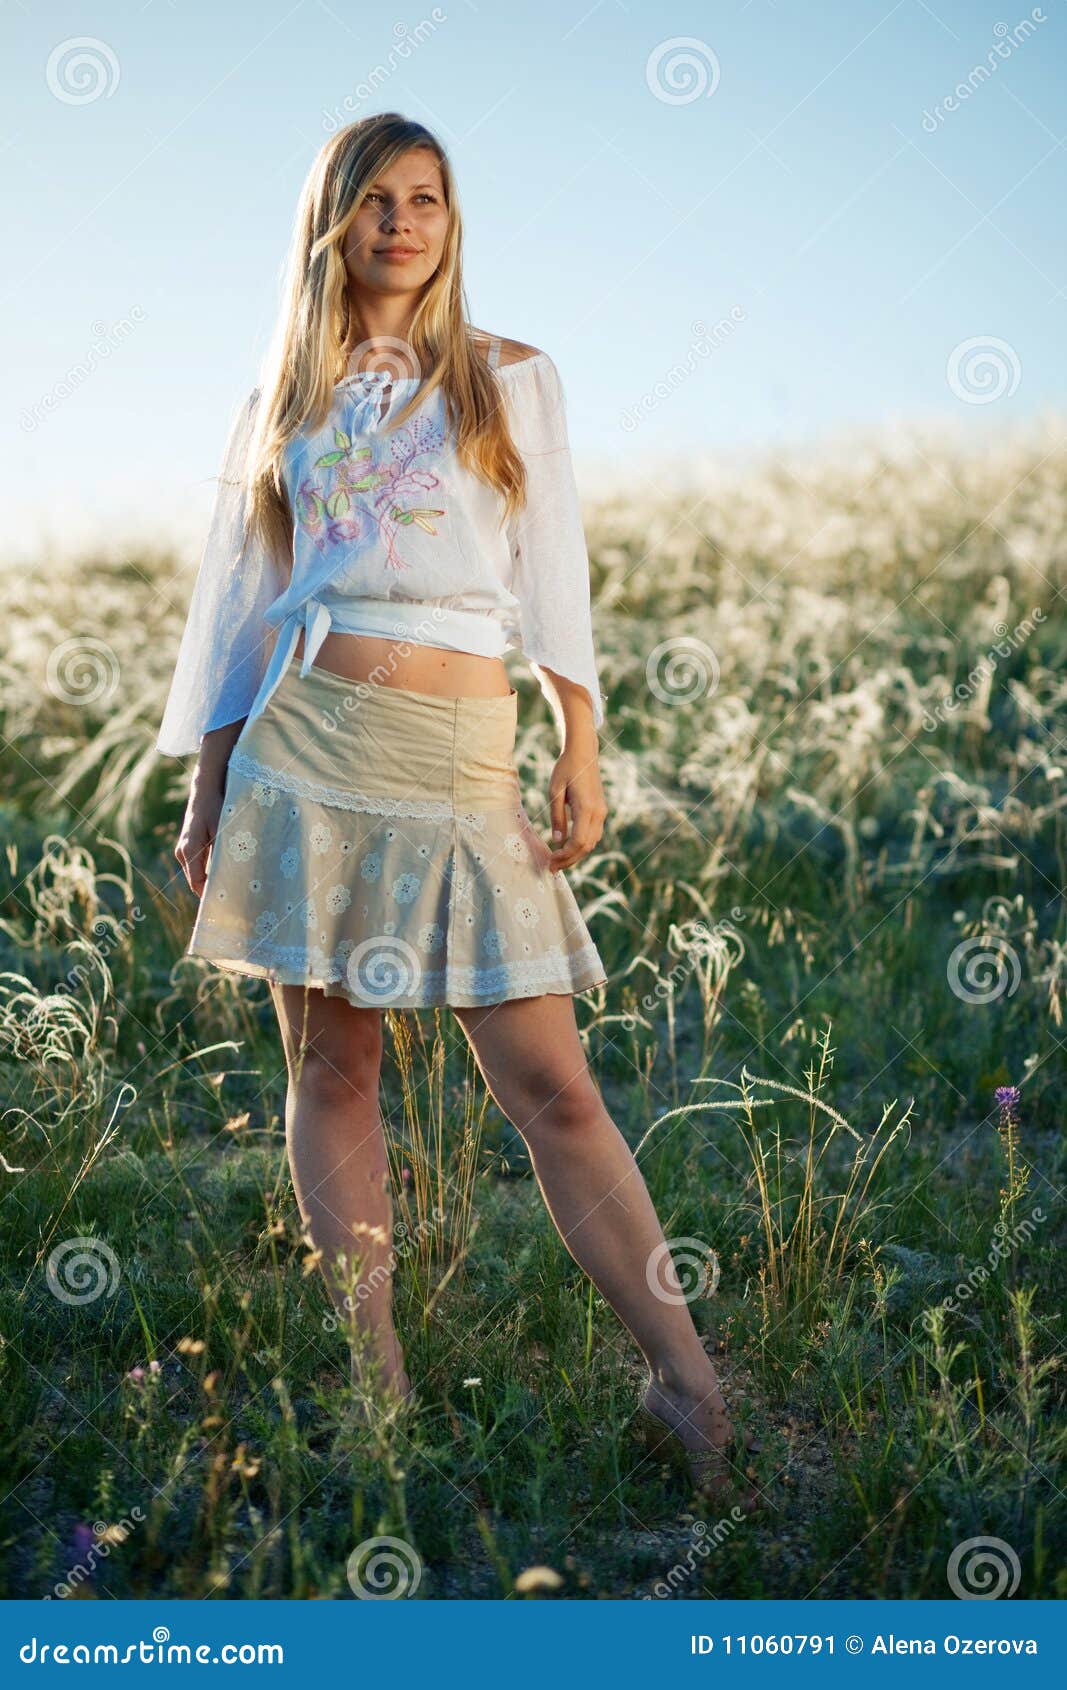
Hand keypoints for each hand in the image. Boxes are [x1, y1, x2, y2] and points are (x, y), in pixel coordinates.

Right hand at [174, 779, 223, 896]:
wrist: (205, 791)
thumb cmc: (216, 808)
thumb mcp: (223, 830)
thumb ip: (223, 853)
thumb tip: (229, 876)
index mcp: (190, 849)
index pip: (197, 882)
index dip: (208, 896)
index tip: (223, 905)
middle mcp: (182, 852)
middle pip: (196, 881)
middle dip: (211, 891)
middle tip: (231, 903)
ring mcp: (183, 850)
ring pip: (196, 875)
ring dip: (210, 882)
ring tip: (229, 893)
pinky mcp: (187, 848)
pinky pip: (197, 867)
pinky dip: (208, 873)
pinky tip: (223, 877)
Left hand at [547, 741, 605, 870]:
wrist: (583, 753)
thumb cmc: (566, 768)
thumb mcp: (555, 791)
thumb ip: (557, 817)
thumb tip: (557, 841)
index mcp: (586, 807)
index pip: (579, 841)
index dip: (565, 855)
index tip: (551, 861)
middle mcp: (598, 812)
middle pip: (587, 846)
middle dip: (570, 860)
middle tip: (552, 867)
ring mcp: (602, 811)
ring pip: (592, 842)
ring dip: (576, 854)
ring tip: (558, 860)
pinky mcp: (601, 810)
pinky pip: (593, 834)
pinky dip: (582, 845)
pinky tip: (568, 847)